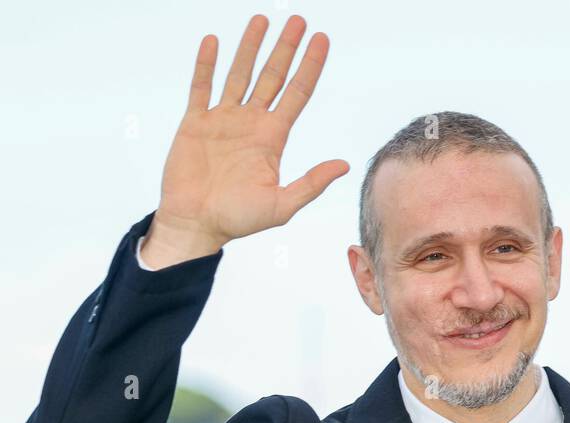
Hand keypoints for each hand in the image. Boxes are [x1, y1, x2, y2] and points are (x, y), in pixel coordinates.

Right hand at [140, 13, 348, 266]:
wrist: (196, 225)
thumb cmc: (238, 220)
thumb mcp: (281, 206)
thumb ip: (311, 184)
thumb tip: (344, 165)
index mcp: (272, 139)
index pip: (296, 94)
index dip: (309, 67)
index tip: (322, 39)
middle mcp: (250, 123)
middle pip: (272, 76)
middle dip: (285, 48)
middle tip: (298, 19)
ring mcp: (222, 120)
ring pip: (239, 73)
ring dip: (250, 47)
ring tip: (261, 19)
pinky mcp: (195, 122)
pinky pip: (201, 87)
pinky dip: (206, 65)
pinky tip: (214, 42)